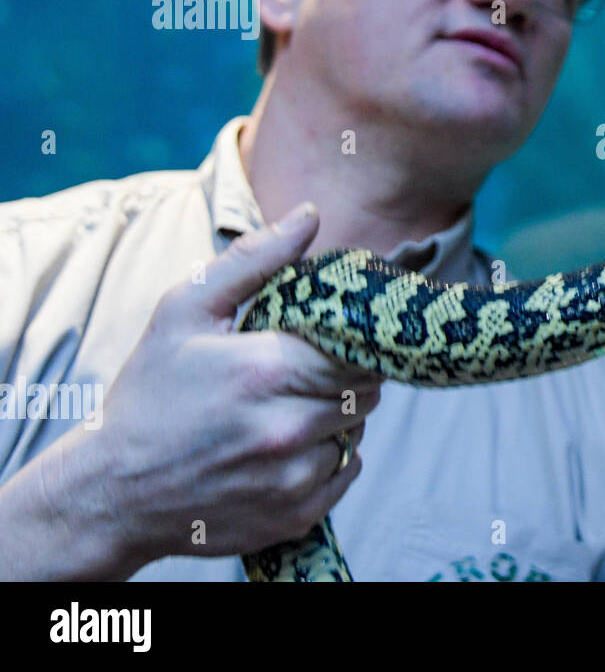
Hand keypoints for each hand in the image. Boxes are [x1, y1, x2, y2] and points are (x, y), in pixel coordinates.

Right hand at [78, 201, 381, 571]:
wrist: (111, 491)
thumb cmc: (149, 393)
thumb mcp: (186, 311)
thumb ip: (255, 259)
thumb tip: (310, 215)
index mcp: (266, 370)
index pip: (360, 347)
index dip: (353, 339)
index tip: (331, 337)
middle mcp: (288, 428)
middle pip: (367, 389)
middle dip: (344, 375)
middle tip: (302, 372)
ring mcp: (293, 478)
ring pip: (357, 430)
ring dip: (336, 417)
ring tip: (286, 409)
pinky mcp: (296, 514)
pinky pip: (345, 473)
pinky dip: (328, 458)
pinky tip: (285, 448)